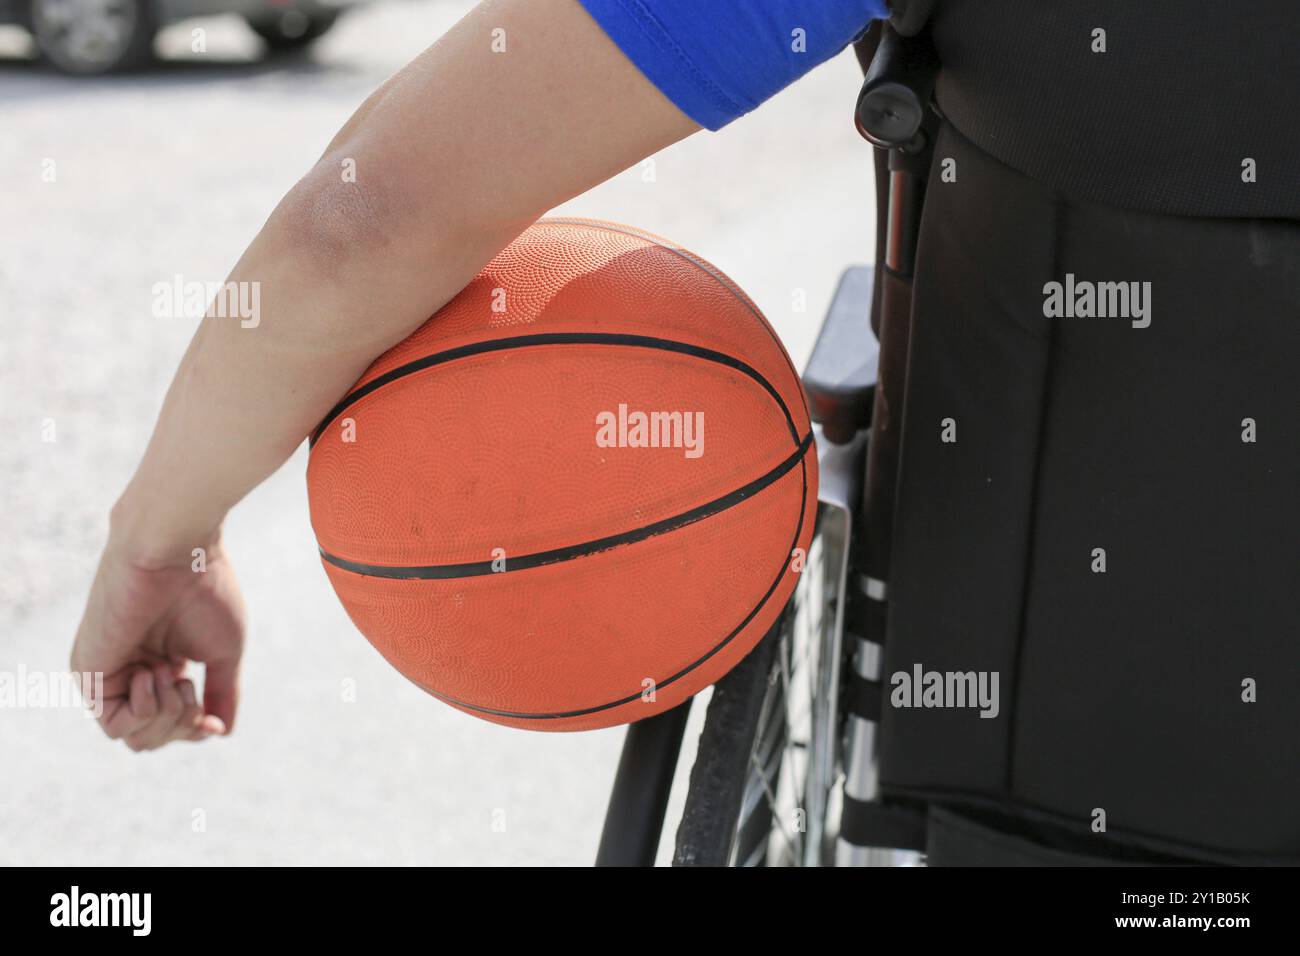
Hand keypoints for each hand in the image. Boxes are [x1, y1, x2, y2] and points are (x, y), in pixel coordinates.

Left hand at [71, 529, 245, 750]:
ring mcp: (108, 674)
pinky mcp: (88, 672)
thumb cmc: (205, 592)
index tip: (211, 720)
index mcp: (162, 666)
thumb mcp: (223, 654)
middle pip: (150, 738)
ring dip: (165, 718)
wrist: (178, 554)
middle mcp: (131, 673)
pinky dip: (143, 710)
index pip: (171, 724)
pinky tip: (154, 673)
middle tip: (190, 687)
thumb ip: (222, 694)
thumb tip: (220, 732)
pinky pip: (114, 724)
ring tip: (174, 675)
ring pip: (133, 737)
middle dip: (179, 727)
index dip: (194, 730)